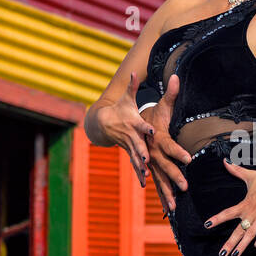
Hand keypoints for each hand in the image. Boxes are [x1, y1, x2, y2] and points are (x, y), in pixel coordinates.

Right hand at [95, 68, 157, 182]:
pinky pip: (135, 165)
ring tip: (146, 175)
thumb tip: (134, 71)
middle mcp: (132, 136)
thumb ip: (132, 86)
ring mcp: (130, 146)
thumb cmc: (120, 108)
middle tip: (148, 159)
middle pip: (138, 145)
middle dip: (143, 152)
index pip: (141, 125)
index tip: (152, 131)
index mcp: (133, 123)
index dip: (146, 128)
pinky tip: (145, 185)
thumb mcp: (127, 97)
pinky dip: (139, 175)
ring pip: (136, 158)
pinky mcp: (131, 153)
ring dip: (141, 167)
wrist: (103, 122)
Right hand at [142, 75, 191, 214]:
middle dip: (174, 177)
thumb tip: (176, 76)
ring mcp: (145, 161)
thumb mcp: (154, 101)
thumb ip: (168, 92)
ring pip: (157, 179)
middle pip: (163, 166)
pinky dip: (160, 195)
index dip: (178, 151)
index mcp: (153, 137)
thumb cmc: (133, 111)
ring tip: (174, 207)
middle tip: (185, 186)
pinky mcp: (144, 167)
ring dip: (165, 193)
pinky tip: (166, 209)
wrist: (112, 124)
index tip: (188, 159)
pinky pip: (154, 182)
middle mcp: (149, 151)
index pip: (168, 144)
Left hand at [203, 161, 255, 255]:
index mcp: (244, 204)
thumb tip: (225, 161)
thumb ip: (236, 170)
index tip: (206, 225)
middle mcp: (250, 213)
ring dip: (242, 246)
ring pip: (249, 234)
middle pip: (237, 231)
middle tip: (222, 255)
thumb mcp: (250, 175)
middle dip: (229, 243)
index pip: (227, 213)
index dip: (216, 220)